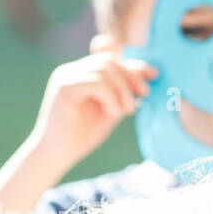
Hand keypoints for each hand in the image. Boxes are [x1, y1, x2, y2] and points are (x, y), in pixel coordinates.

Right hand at [30, 53, 156, 170]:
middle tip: (143, 96)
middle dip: (131, 77)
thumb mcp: (111, 109)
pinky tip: (113, 113)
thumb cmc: (82, 136)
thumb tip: (147, 74)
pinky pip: (96, 83)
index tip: (154, 74)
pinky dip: (110, 97)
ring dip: (122, 90)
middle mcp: (72, 71)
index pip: (110, 58)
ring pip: (104, 70)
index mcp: (82, 74)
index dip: (133, 63)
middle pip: (109, 61)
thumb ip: (124, 92)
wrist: (57, 155)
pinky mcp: (64, 88)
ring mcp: (66, 77)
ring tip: (126, 111)